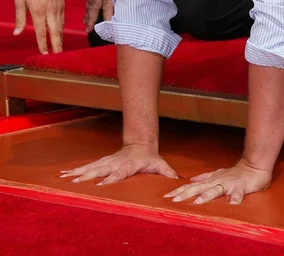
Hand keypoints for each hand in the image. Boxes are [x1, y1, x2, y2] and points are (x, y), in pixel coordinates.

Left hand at [14, 0, 63, 53]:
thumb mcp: (19, 1)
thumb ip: (19, 18)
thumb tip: (17, 33)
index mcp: (38, 11)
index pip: (41, 31)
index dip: (42, 43)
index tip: (44, 53)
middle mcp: (50, 11)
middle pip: (55, 32)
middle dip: (56, 45)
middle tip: (57, 56)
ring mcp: (58, 8)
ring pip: (61, 27)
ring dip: (60, 39)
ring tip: (59, 49)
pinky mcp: (62, 5)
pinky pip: (62, 20)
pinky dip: (61, 29)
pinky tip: (60, 34)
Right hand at [60, 144, 177, 184]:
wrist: (140, 143)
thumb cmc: (150, 158)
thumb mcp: (160, 164)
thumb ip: (167, 172)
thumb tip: (177, 180)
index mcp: (129, 164)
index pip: (120, 171)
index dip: (113, 177)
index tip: (103, 184)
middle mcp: (116, 162)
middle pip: (101, 169)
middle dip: (89, 175)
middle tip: (77, 182)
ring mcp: (108, 161)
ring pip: (92, 167)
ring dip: (79, 173)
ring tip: (66, 179)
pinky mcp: (102, 162)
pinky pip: (87, 167)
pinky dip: (76, 171)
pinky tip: (63, 175)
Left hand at [164, 158, 270, 204]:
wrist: (253, 166)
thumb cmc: (235, 173)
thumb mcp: (217, 174)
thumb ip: (204, 177)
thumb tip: (191, 180)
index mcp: (211, 180)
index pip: (192, 186)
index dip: (180, 191)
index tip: (167, 196)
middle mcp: (217, 182)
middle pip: (199, 188)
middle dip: (186, 194)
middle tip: (174, 200)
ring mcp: (228, 184)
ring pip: (215, 190)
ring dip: (206, 196)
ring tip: (197, 203)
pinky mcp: (241, 187)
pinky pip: (238, 194)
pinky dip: (235, 200)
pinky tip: (233, 206)